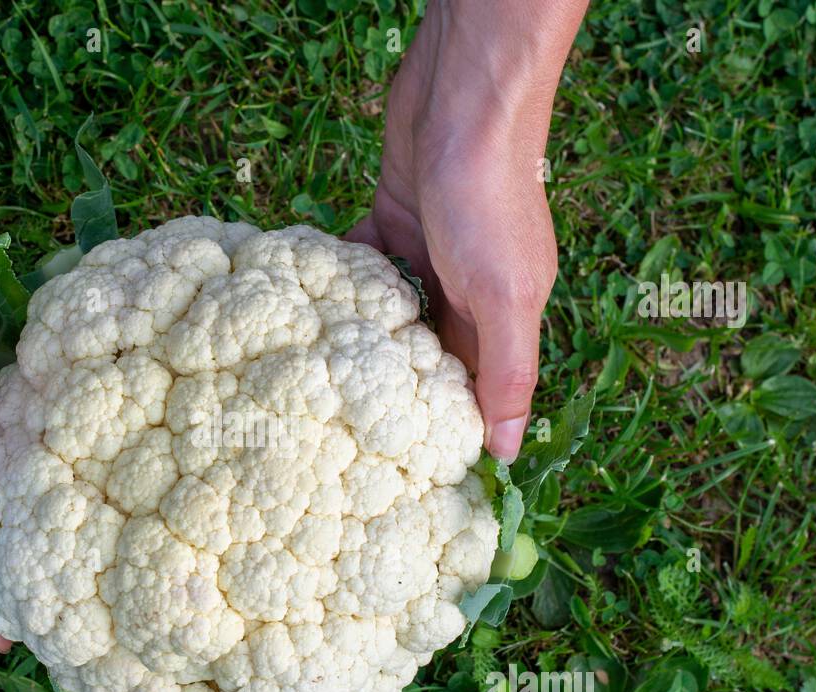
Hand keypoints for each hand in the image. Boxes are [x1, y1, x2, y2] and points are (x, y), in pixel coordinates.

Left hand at [349, 0, 586, 461]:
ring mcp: (430, 252)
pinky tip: (306, 312)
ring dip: (360, 339)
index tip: (406, 470)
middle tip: (346, 438)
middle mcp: (470, 287)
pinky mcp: (393, 217)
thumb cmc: (489, 197)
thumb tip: (508, 452)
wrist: (462, 97)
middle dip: (394, 390)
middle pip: (430, 354)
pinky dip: (338, 283)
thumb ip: (507, 372)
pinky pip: (361, 265)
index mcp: (506, 313)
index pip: (478, 387)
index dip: (447, 427)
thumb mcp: (505, 296)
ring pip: (390, 313)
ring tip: (316, 387)